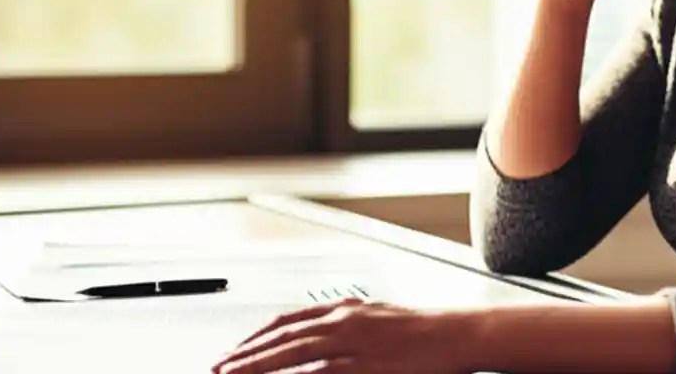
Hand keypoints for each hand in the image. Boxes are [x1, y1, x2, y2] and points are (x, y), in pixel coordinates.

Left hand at [212, 298, 472, 373]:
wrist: (455, 335)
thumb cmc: (423, 331)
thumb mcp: (378, 318)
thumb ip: (347, 324)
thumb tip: (320, 330)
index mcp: (344, 308)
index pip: (287, 320)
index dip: (257, 335)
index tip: (236, 349)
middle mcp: (341, 321)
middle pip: (281, 336)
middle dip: (246, 352)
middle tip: (220, 367)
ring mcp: (350, 343)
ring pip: (290, 353)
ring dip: (256, 366)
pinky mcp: (361, 365)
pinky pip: (317, 373)